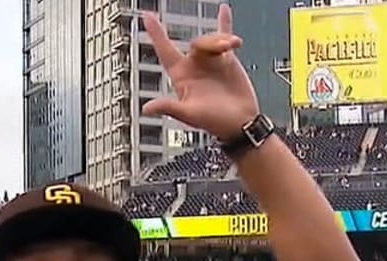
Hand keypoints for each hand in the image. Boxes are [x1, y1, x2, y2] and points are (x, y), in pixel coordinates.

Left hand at [140, 4, 260, 141]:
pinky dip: (224, 23)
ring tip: (233, 45)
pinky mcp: (226, 59)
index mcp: (181, 76)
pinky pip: (224, 37)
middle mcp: (194, 66)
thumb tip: (146, 109)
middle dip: (209, 41)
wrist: (240, 123)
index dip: (156, 33)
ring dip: (222, 38)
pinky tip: (224, 9)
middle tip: (224, 47)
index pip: (165, 51)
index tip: (147, 15)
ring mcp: (210, 61)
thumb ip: (169, 107)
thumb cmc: (214, 122)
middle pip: (196, 42)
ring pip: (211, 39)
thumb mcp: (189, 115)